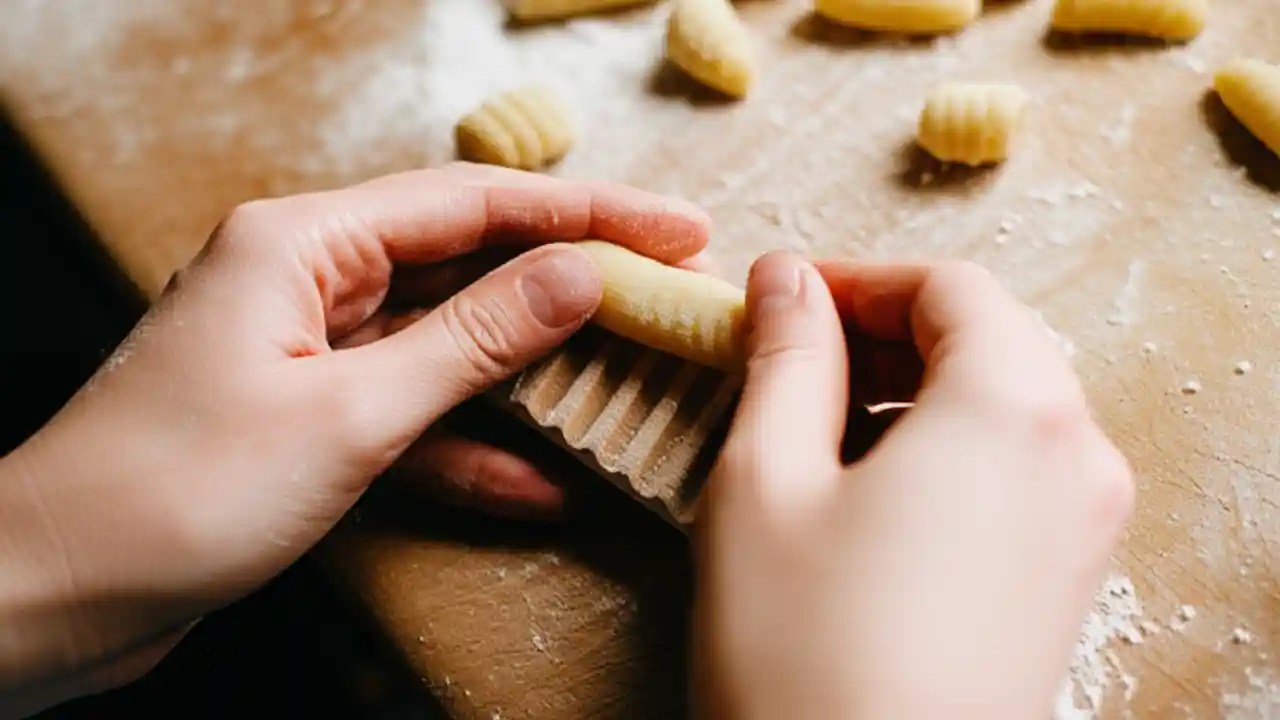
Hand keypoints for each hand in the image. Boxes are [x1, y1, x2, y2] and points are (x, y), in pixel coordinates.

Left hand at [0, 164, 707, 713]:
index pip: (475, 205)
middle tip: (667, 289)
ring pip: (446, 343)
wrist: (57, 592)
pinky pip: (411, 415)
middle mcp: (307, 279)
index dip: (587, 212)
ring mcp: (309, 350)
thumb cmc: (176, 490)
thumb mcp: (351, 413)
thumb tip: (579, 276)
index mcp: (302, 242)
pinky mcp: (309, 416)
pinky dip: (470, 447)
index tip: (674, 227)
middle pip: (467, 263)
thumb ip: (473, 342)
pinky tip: (543, 483)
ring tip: (628, 374)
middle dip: (569, 284)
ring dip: (531, 369)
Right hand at [693, 254, 1132, 719]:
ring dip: (909, 396)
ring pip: (1002, 408)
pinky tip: (865, 498)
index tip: (783, 299)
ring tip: (814, 433)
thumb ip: (784, 358)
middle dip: (882, 336)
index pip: (949, 288)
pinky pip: (1014, 475)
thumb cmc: (805, 656)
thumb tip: (785, 280)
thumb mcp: (765, 479)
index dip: (857, 281)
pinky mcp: (1067, 584)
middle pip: (987, 342)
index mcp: (1013, 407)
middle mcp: (1076, 457)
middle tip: (788, 359)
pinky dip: (943, 455)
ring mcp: (1084, 527)